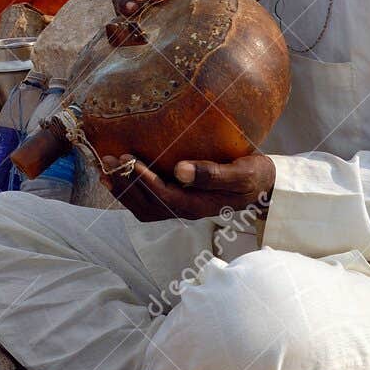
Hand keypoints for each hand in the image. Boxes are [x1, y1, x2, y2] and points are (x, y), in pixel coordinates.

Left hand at [97, 153, 273, 222]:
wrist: (264, 186)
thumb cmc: (255, 175)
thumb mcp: (241, 173)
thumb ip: (213, 174)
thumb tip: (181, 170)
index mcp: (199, 205)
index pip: (163, 196)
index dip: (143, 180)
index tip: (127, 160)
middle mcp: (185, 210)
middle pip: (147, 205)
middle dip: (125, 184)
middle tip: (108, 160)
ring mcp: (181, 208)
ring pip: (143, 207)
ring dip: (123, 189)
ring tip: (105, 169)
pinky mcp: (178, 200)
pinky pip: (148, 202)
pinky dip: (130, 190)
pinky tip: (120, 174)